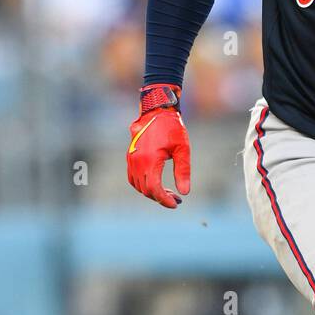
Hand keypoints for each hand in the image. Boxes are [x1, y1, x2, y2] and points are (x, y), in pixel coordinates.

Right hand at [126, 84, 190, 208]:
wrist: (156, 111)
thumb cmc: (172, 128)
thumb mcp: (182, 150)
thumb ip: (183, 172)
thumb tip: (184, 193)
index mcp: (150, 160)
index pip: (154, 189)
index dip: (164, 200)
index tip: (176, 204)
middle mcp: (137, 161)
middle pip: (146, 190)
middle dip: (161, 198)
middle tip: (176, 199)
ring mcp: (131, 159)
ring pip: (138, 186)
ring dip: (152, 192)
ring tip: (168, 192)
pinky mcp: (130, 157)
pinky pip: (133, 177)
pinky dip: (143, 184)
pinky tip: (156, 183)